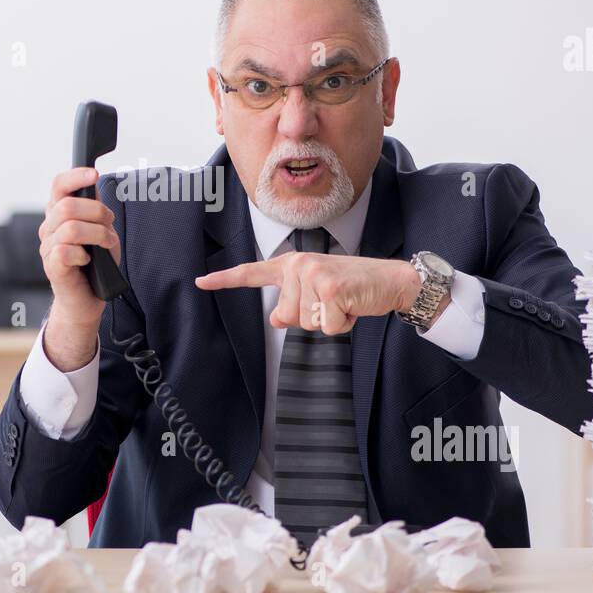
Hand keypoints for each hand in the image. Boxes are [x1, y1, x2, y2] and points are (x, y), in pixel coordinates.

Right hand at [38, 167, 120, 368]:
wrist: (87, 299)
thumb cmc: (95, 264)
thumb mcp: (101, 231)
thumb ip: (96, 212)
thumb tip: (95, 189)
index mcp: (59, 214)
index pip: (59, 185)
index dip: (75, 176)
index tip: (94, 174)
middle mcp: (49, 228)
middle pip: (68, 206)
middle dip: (97, 212)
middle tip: (109, 224)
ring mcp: (48, 247)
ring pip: (70, 227)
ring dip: (97, 234)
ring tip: (106, 244)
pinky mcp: (52, 266)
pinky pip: (65, 250)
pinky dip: (83, 253)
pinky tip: (88, 260)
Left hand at [195, 253, 426, 333]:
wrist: (392, 281)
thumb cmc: (355, 288)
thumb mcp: (319, 296)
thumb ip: (293, 305)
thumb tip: (274, 320)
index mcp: (293, 265)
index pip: (252, 273)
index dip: (225, 280)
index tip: (200, 282)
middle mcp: (299, 265)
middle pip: (287, 317)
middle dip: (313, 319)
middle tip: (335, 301)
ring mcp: (313, 274)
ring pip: (306, 324)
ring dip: (329, 321)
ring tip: (345, 302)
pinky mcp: (330, 288)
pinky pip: (326, 327)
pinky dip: (343, 325)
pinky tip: (353, 306)